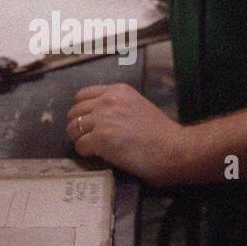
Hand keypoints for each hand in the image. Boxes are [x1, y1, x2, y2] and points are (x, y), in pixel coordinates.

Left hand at [66, 83, 187, 186]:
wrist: (172, 149)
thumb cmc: (160, 132)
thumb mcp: (137, 105)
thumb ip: (117, 105)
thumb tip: (98, 116)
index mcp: (117, 91)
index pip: (83, 95)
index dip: (81, 110)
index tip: (86, 121)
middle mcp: (108, 101)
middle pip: (75, 111)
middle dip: (77, 125)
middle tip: (85, 137)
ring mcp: (103, 119)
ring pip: (74, 128)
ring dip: (78, 138)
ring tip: (89, 147)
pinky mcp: (101, 139)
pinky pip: (80, 145)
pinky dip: (84, 152)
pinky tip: (95, 155)